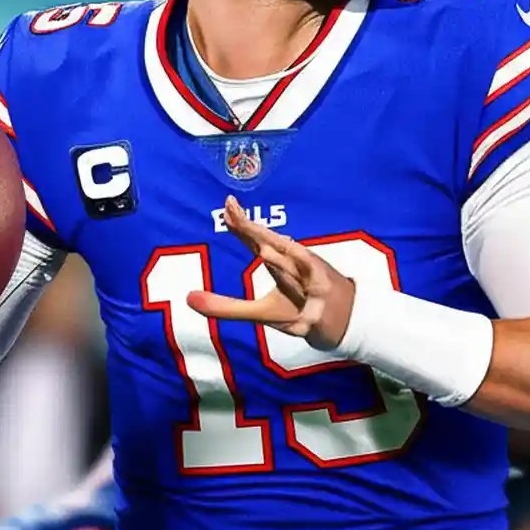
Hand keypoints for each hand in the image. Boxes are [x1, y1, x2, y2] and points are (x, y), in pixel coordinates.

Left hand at [187, 196, 355, 350]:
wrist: (341, 323)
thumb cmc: (300, 311)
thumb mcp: (258, 314)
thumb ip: (225, 307)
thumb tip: (188, 299)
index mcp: (278, 263)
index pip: (256, 240)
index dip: (241, 225)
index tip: (227, 205)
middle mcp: (292, 263)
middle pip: (268, 242)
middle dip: (250, 226)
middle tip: (231, 207)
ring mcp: (308, 274)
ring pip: (287, 258)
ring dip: (272, 244)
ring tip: (252, 231)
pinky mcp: (322, 287)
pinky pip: (310, 275)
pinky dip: (300, 267)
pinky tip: (286, 258)